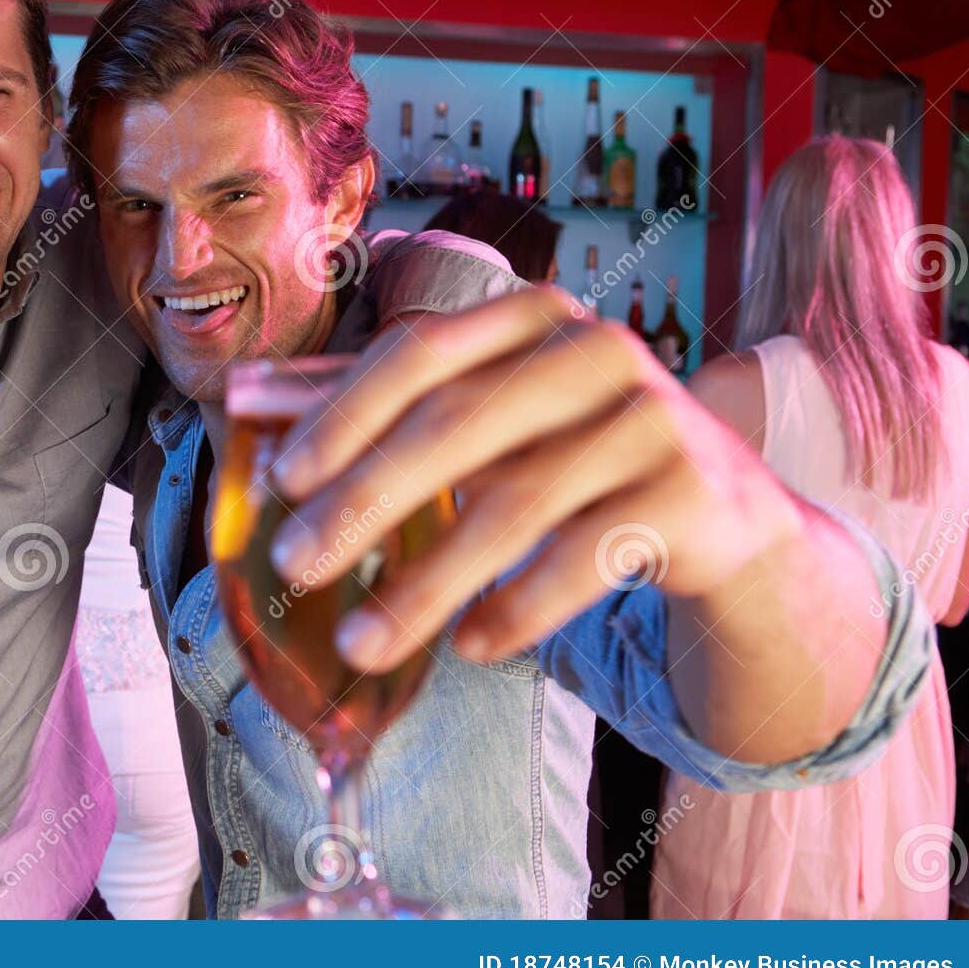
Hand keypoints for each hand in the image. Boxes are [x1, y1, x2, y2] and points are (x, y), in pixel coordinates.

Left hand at [267, 286, 803, 671]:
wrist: (723, 508)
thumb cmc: (571, 448)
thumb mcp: (482, 409)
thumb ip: (370, 400)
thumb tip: (245, 395)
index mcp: (529, 319)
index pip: (419, 354)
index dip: (342, 411)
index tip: (280, 475)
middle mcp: (594, 353)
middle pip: (456, 426)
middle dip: (363, 500)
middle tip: (293, 563)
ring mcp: (651, 421)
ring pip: (515, 505)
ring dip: (427, 584)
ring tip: (360, 643)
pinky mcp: (690, 495)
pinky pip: (586, 560)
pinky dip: (520, 609)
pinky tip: (470, 648)